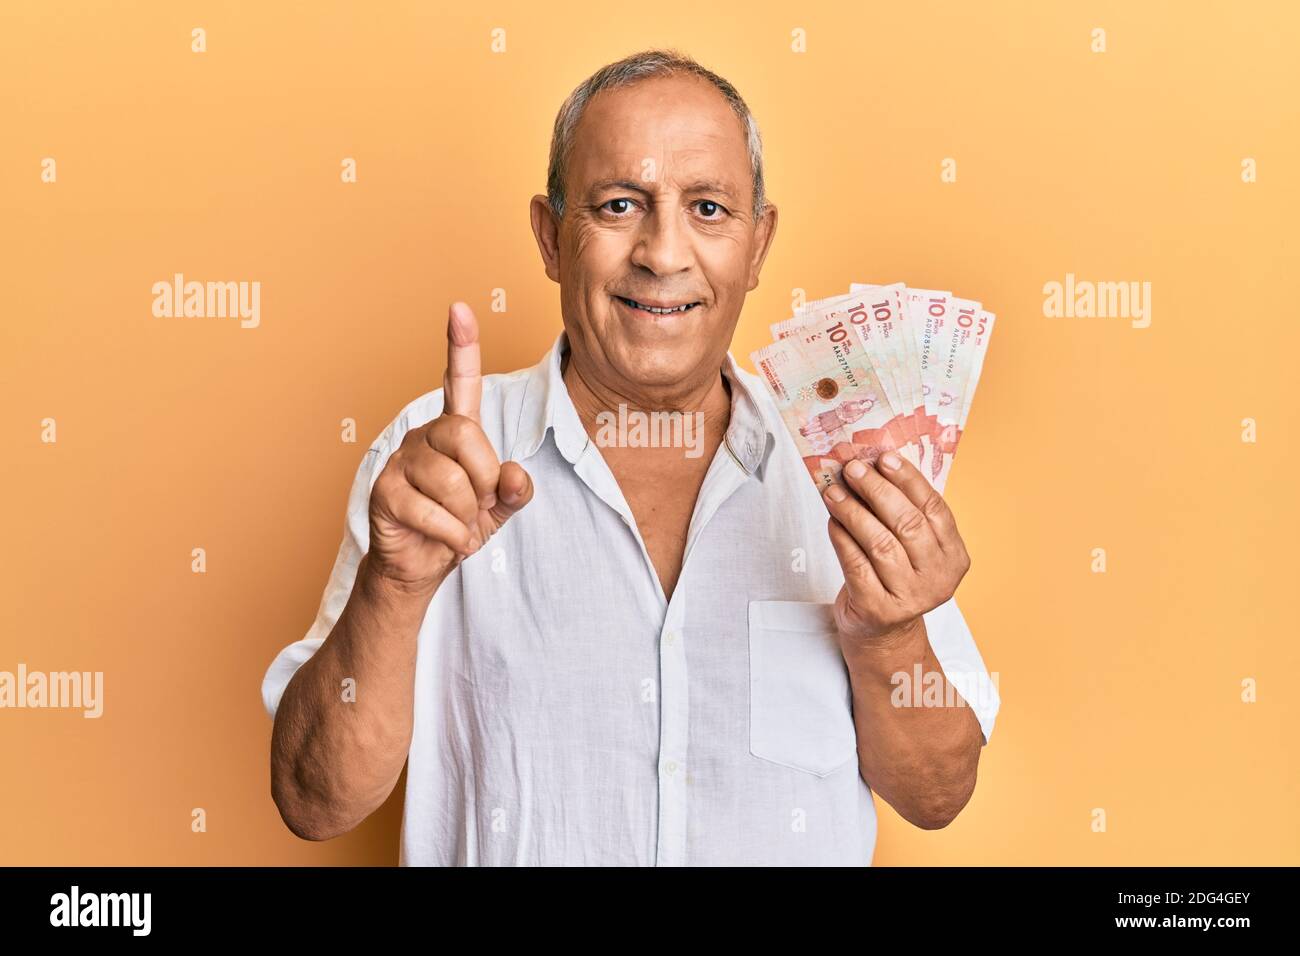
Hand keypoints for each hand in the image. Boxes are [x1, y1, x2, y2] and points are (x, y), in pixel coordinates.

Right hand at [367, 302, 533, 593]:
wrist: (422, 567)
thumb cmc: (458, 526)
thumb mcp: (500, 508)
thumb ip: (515, 489)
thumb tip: (514, 476)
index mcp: (455, 431)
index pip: (459, 382)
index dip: (461, 346)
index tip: (460, 308)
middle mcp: (425, 436)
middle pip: (465, 435)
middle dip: (484, 478)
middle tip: (481, 503)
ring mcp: (401, 461)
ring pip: (450, 479)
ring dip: (468, 514)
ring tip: (460, 524)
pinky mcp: (384, 490)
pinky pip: (431, 511)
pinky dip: (452, 534)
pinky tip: (449, 541)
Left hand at [821, 451, 969, 650]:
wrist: (882, 631)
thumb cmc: (895, 578)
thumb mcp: (912, 549)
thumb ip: (903, 512)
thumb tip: (872, 465)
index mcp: (954, 557)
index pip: (935, 509)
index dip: (909, 480)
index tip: (884, 458)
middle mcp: (938, 579)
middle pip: (907, 524)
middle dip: (877, 490)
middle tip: (853, 469)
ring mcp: (909, 598)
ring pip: (879, 543)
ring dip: (853, 511)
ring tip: (834, 492)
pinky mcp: (878, 609)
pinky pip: (855, 564)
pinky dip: (841, 538)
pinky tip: (832, 521)